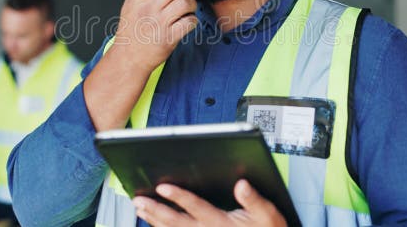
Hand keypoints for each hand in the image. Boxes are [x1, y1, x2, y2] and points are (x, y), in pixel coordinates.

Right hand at [113, 0, 197, 70]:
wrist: (129, 58)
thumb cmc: (131, 31)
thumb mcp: (129, 6)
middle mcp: (147, 9)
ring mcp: (158, 24)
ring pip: (185, 3)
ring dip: (192, 3)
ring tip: (189, 6)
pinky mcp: (169, 37)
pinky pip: (189, 22)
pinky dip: (193, 19)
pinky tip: (188, 20)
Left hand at [133, 179, 286, 226]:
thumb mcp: (268, 215)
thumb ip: (254, 200)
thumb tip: (242, 184)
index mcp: (222, 224)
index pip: (196, 208)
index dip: (179, 197)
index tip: (163, 187)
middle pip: (176, 222)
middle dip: (156, 210)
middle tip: (138, 200)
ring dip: (154, 220)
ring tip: (140, 208)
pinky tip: (153, 222)